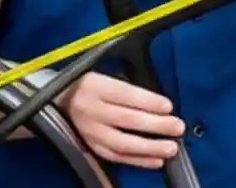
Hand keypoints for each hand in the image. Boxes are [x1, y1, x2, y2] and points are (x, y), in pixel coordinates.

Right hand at [59, 73, 184, 169]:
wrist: (58, 100)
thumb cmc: (88, 86)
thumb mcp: (103, 75)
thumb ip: (127, 87)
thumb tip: (159, 103)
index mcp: (94, 85)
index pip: (125, 94)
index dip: (148, 101)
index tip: (168, 106)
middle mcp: (90, 108)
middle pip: (127, 119)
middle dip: (156, 125)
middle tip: (177, 127)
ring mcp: (89, 130)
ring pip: (122, 142)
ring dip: (150, 147)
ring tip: (171, 147)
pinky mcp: (90, 145)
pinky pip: (116, 156)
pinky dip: (138, 160)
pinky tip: (155, 160)